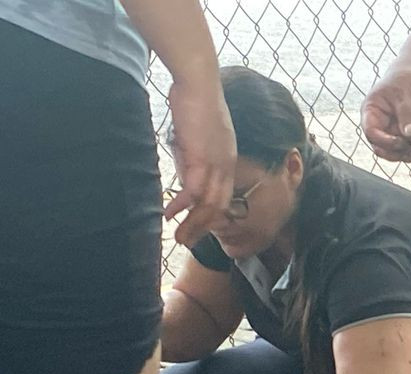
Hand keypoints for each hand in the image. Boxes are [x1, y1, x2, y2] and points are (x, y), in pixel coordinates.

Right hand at [165, 76, 236, 247]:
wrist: (198, 82)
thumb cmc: (196, 101)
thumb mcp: (198, 133)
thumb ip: (194, 153)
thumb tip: (185, 168)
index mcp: (228, 160)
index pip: (224, 196)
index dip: (213, 215)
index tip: (200, 227)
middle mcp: (227, 166)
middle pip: (219, 208)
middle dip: (203, 228)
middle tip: (188, 242)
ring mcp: (216, 164)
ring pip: (208, 205)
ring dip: (193, 224)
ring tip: (179, 238)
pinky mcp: (201, 158)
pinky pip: (193, 190)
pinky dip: (182, 206)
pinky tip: (170, 214)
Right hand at [363, 61, 410, 162]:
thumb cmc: (408, 76)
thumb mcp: (404, 93)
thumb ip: (406, 114)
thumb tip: (408, 135)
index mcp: (372, 112)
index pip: (371, 133)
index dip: (383, 141)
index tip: (400, 141)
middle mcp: (382, 126)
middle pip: (384, 150)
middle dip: (400, 152)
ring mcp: (396, 132)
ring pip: (400, 154)